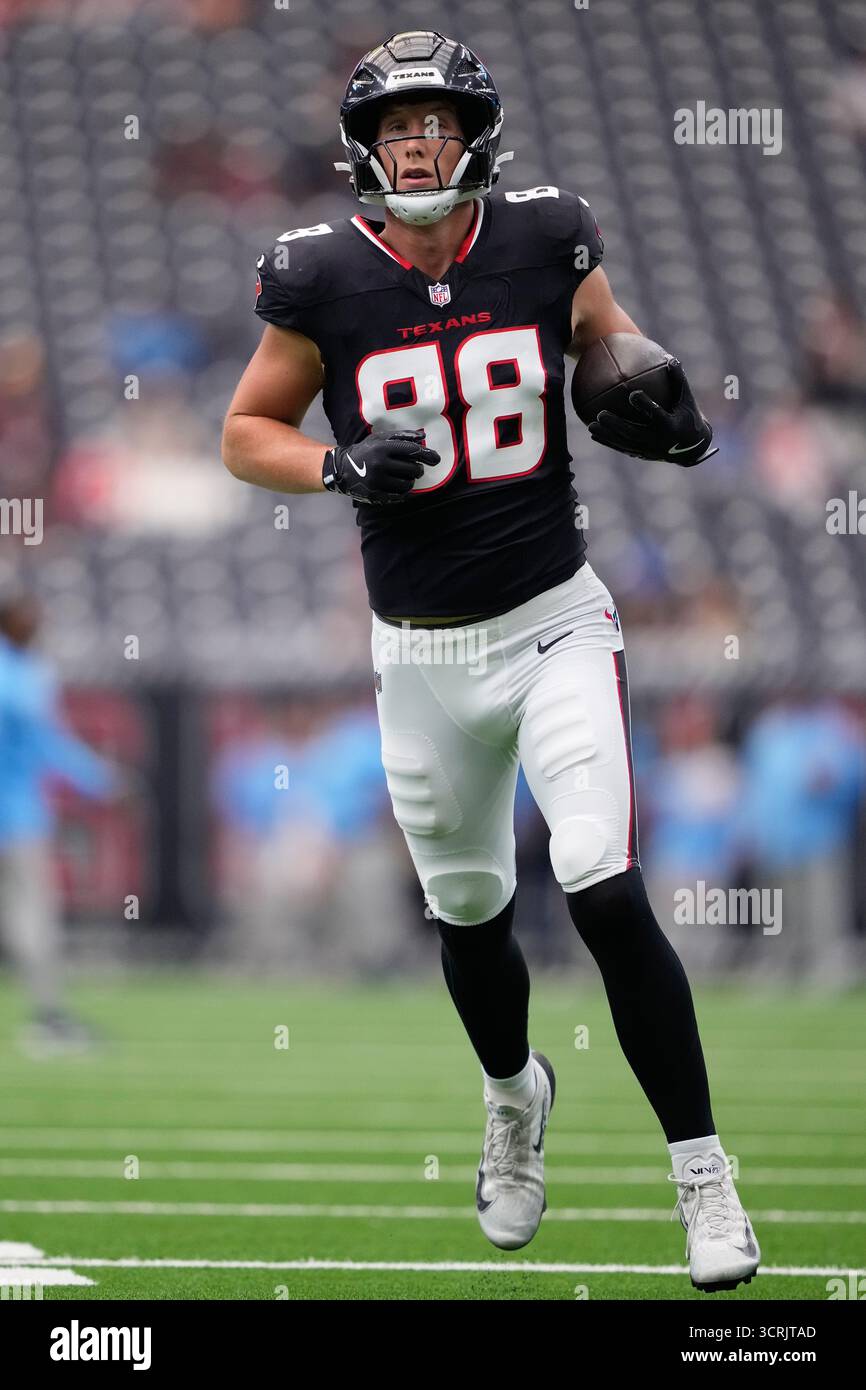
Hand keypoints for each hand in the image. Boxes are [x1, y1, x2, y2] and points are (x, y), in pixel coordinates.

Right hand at [322, 429, 439, 503]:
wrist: (341, 469)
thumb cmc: (365, 451)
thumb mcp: (379, 439)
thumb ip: (401, 436)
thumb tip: (424, 436)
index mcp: (382, 448)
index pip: (411, 451)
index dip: (427, 455)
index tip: (436, 459)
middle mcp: (380, 464)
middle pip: (413, 469)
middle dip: (418, 470)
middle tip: (416, 469)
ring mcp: (377, 481)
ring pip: (407, 484)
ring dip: (410, 482)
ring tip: (405, 478)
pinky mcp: (375, 495)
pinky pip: (399, 496)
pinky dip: (403, 493)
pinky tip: (400, 488)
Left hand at [587, 359, 717, 464]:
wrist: (691, 447)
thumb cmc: (687, 416)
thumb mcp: (686, 398)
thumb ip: (678, 380)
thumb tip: (669, 358)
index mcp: (670, 425)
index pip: (656, 414)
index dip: (645, 404)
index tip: (632, 393)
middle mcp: (658, 440)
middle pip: (634, 433)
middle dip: (617, 425)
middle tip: (601, 414)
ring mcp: (649, 449)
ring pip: (625, 443)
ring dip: (608, 436)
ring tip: (591, 426)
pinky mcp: (642, 455)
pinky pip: (623, 448)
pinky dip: (609, 442)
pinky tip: (594, 435)